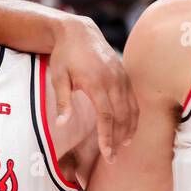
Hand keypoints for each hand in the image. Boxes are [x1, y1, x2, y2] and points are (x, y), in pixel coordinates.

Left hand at [50, 16, 136, 160]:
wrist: (78, 32)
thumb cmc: (64, 57)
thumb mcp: (57, 78)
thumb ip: (62, 102)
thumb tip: (61, 125)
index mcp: (96, 83)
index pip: (106, 116)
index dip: (108, 137)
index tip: (107, 154)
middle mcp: (113, 81)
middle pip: (121, 116)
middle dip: (118, 139)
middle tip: (113, 158)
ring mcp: (122, 77)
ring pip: (131, 109)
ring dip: (128, 129)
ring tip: (123, 147)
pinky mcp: (125, 75)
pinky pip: (133, 99)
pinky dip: (133, 115)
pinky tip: (129, 128)